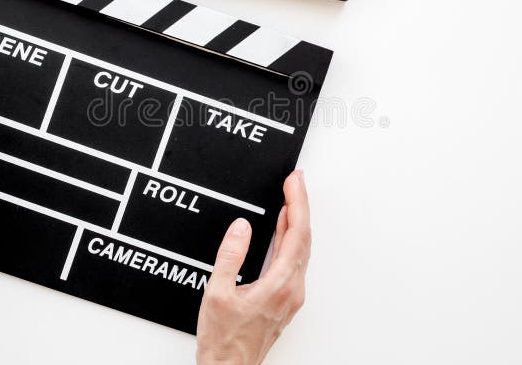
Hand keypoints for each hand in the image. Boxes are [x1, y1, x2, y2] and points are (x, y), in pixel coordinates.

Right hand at [196, 170, 310, 364]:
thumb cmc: (223, 340)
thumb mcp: (217, 293)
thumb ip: (230, 256)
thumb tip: (242, 227)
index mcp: (280, 284)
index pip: (296, 233)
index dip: (297, 202)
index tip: (295, 181)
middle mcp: (292, 289)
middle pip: (304, 238)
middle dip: (301, 205)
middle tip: (295, 181)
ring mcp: (291, 295)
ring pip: (301, 250)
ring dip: (297, 221)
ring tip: (290, 198)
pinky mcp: (285, 299)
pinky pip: (294, 261)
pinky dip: (290, 238)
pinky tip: (283, 230)